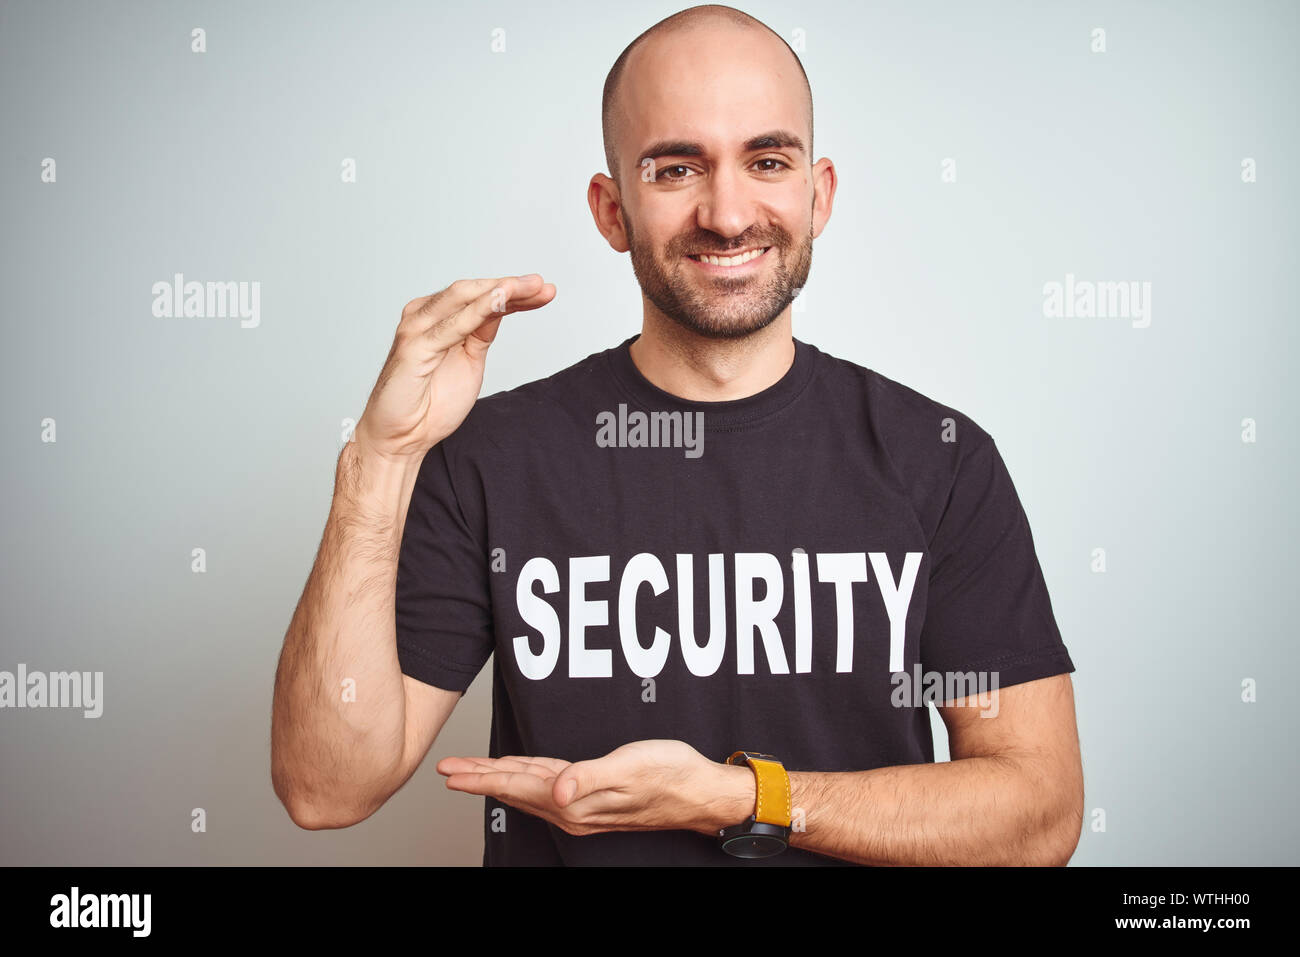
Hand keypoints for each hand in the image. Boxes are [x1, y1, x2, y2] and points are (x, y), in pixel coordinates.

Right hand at [354, 274, 555, 461]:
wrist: (401, 438)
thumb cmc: (428, 403)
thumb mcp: (469, 361)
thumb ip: (481, 333)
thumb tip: (503, 307)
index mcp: (436, 317)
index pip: (480, 296)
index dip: (513, 291)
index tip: (544, 291)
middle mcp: (424, 315)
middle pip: (474, 291)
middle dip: (512, 286)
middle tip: (543, 286)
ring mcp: (417, 328)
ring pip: (465, 298)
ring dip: (501, 291)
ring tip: (531, 288)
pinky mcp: (415, 346)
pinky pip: (453, 324)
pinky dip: (479, 309)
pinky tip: (501, 300)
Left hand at [436, 739, 753, 836]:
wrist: (699, 791)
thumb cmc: (670, 776)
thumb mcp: (629, 769)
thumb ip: (588, 779)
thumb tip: (555, 792)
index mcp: (575, 803)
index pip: (517, 786)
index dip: (482, 777)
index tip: (452, 771)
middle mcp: (573, 808)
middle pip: (514, 790)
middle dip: (478, 779)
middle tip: (447, 770)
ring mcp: (582, 804)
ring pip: (527, 788)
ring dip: (497, 778)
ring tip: (471, 772)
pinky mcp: (592, 794)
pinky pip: (546, 784)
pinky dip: (525, 775)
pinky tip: (519, 771)